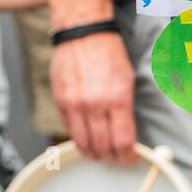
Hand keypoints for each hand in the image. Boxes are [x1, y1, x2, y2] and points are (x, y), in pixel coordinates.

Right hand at [50, 30, 136, 162]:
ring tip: (101, 154)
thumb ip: (126, 108)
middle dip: (112, 157)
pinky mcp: (60, 101)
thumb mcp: (128, 79)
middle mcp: (94, 104)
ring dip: (93, 153)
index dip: (128, 155)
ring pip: (82, 143)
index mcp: (117, 98)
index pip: (122, 140)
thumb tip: (127, 133)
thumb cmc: (108, 53)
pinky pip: (69, 129)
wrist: (82, 32)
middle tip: (117, 158)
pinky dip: (78, 138)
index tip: (131, 158)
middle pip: (102, 146)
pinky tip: (86, 139)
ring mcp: (74, 104)